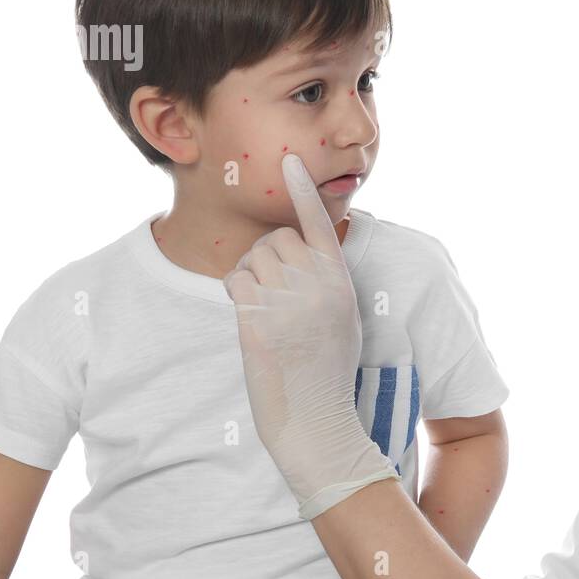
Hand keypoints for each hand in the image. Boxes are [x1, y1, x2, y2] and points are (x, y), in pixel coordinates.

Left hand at [223, 153, 398, 520]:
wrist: (317, 418)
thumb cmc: (329, 371)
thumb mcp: (343, 318)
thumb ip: (328, 282)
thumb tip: (309, 253)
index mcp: (340, 281)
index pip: (320, 223)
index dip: (302, 189)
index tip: (289, 161)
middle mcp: (316, 285)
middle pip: (277, 239)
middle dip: (266, 256)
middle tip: (271, 291)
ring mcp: (286, 302)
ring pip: (251, 257)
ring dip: (249, 274)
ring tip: (263, 308)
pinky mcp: (257, 320)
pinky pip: (235, 280)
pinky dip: (236, 292)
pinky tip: (249, 317)